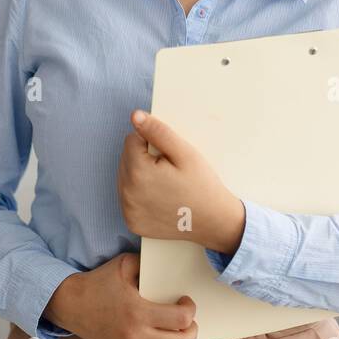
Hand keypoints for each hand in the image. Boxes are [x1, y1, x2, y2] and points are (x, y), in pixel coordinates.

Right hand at [47, 252, 197, 338]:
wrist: (71, 305)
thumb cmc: (99, 283)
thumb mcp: (124, 264)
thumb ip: (148, 263)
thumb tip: (168, 267)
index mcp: (137, 312)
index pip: (181, 319)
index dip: (190, 309)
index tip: (186, 302)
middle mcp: (135, 337)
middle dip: (192, 331)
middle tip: (188, 321)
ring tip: (180, 335)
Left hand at [118, 109, 245, 253]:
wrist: (214, 221)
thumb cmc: (202, 185)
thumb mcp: (185, 153)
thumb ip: (158, 132)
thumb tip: (135, 116)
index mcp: (138, 172)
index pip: (131, 140)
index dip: (151, 143)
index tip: (169, 157)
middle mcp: (127, 193)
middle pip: (125, 158)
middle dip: (143, 158)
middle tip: (169, 170)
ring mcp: (128, 210)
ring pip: (124, 177)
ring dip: (139, 175)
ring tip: (165, 184)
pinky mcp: (131, 222)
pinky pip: (127, 197)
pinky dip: (139, 194)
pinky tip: (159, 198)